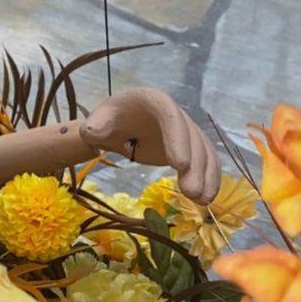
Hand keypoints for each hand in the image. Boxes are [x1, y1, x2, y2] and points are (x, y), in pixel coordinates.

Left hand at [80, 87, 220, 202]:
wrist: (121, 125)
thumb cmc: (110, 121)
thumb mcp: (98, 121)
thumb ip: (94, 126)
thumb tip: (91, 132)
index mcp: (153, 101)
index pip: (170, 115)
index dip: (178, 138)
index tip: (179, 164)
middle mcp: (175, 113)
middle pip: (191, 136)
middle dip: (195, 165)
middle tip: (191, 192)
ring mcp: (186, 130)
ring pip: (204, 150)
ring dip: (206, 175)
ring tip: (200, 200)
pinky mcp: (191, 146)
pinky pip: (207, 159)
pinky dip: (210, 178)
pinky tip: (205, 198)